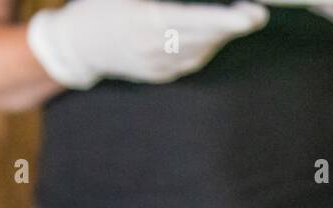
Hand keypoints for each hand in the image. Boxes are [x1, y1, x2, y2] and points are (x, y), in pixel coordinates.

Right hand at [27, 0, 268, 87]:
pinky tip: (213, 34)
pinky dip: (205, 47)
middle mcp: (153, 47)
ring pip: (201, 51)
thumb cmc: (100, 6)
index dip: (225, 19)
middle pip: (204, 37)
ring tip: (237, 19)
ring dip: (220, 35)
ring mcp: (156, 65)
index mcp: (145, 20)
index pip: (195, 19)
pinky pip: (190, 61)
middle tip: (257, 14)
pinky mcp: (158, 76)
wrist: (75, 44)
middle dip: (232, 27)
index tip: (251, 16)